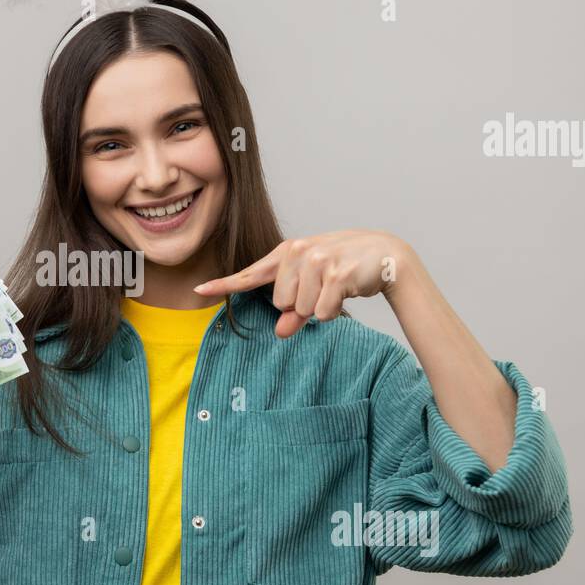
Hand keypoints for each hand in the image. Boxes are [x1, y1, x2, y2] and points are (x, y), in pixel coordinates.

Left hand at [194, 230, 410, 337]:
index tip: (199, 289)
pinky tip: (347, 290)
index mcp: (287, 252)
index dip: (224, 284)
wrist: (385, 254)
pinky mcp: (336, 274)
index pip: (250, 273)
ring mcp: (318, 261)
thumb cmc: (344, 268)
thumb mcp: (314, 286)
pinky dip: (335, 310)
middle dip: (303, 305)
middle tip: (324, 287)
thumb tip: (280, 332)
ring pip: (302, 309)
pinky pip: (323, 312)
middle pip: (281, 302)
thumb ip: (293, 310)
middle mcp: (299, 252)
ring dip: (321, 307)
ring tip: (337, 286)